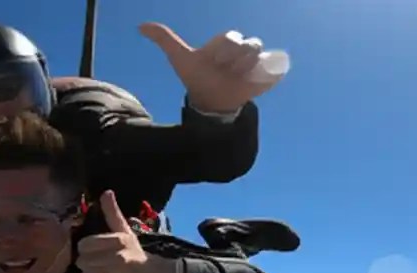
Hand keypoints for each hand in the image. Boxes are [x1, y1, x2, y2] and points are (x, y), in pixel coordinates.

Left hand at [77, 191, 177, 272]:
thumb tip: (105, 192)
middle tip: (99, 262)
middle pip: (83, 262)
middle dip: (88, 262)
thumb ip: (112, 213)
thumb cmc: (135, 252)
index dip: (86, 248)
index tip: (92, 249)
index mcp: (117, 241)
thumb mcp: (125, 231)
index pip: (84, 245)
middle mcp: (116, 259)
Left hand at [140, 23, 280, 113]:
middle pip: (248, 44)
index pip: (230, 37)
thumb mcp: (180, 57)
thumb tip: (141, 25)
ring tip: (236, 80)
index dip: (221, 50)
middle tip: (224, 72)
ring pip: (259, 56)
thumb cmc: (196, 76)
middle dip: (233, 60)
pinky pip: (275, 70)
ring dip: (246, 69)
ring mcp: (257, 62)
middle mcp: (243, 49)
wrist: (211, 101)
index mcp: (226, 41)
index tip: (212, 61)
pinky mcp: (268, 76)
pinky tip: (254, 83)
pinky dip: (268, 75)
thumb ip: (164, 39)